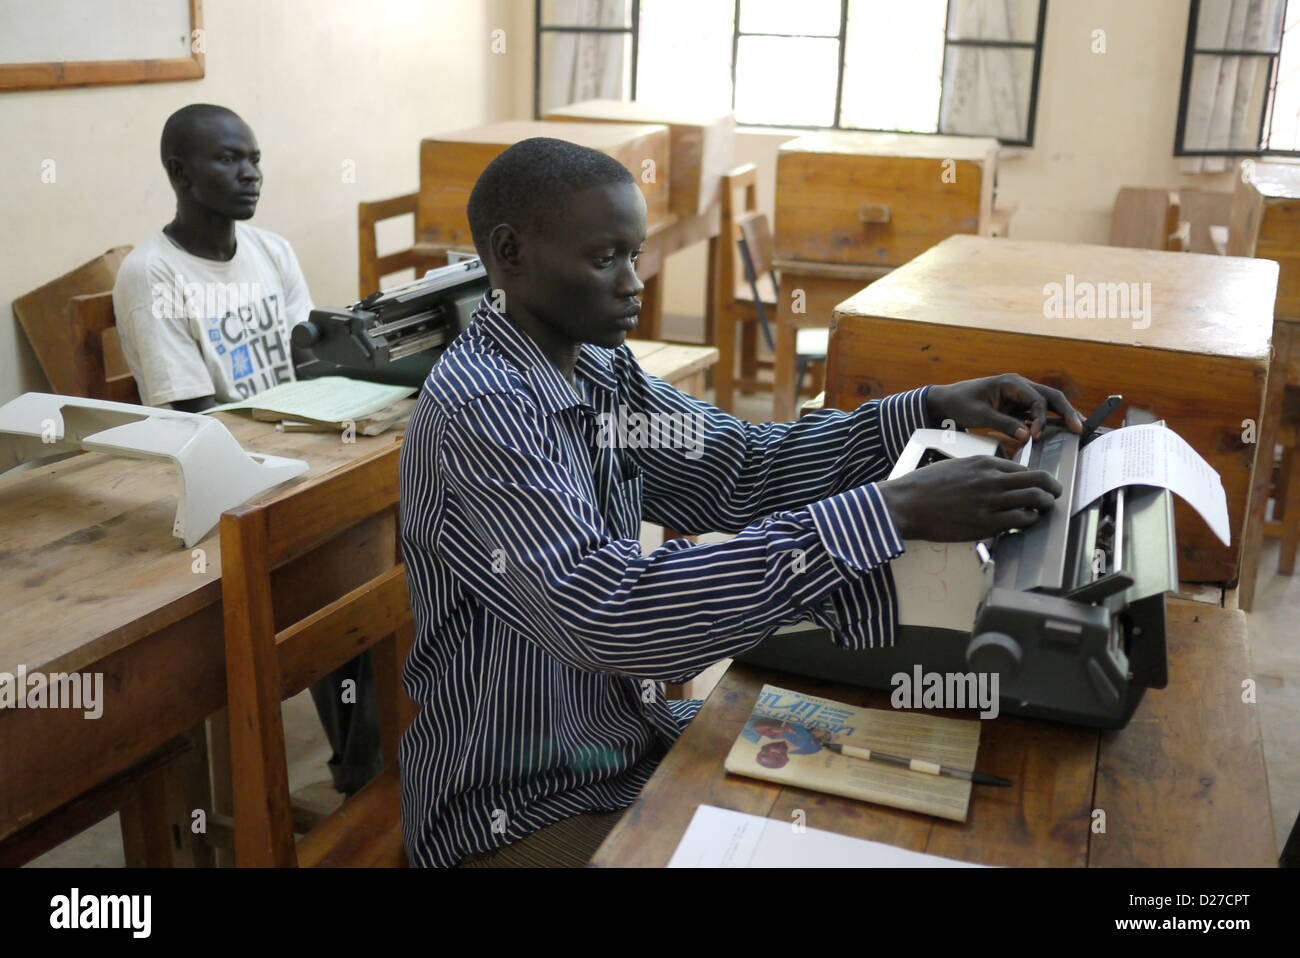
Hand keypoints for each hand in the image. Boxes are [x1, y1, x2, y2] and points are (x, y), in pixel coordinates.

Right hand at [878, 455, 1062, 540]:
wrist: (906, 503)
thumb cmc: (925, 485)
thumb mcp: (956, 466)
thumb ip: (980, 470)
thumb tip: (1000, 476)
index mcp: (984, 463)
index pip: (1025, 468)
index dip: (1038, 477)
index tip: (1042, 484)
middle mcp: (992, 480)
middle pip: (1038, 480)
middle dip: (1052, 488)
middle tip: (1055, 494)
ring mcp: (990, 502)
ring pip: (1035, 500)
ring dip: (1045, 505)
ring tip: (1044, 509)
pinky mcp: (985, 524)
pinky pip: (1020, 520)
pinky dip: (1029, 520)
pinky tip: (1026, 521)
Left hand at [927, 374, 1082, 441]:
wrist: (946, 401)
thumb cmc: (960, 403)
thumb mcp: (980, 415)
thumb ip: (1003, 424)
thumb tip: (1026, 436)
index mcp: (1011, 383)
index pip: (1037, 399)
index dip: (1041, 418)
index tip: (1037, 435)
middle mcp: (1019, 386)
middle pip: (1050, 396)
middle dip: (1066, 411)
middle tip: (1079, 427)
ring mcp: (1019, 396)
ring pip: (1047, 403)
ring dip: (1062, 415)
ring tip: (1077, 428)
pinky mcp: (1017, 406)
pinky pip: (1037, 412)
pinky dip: (1049, 421)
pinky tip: (1060, 431)